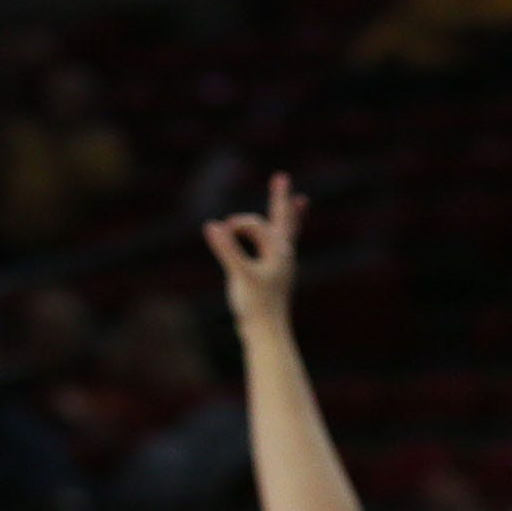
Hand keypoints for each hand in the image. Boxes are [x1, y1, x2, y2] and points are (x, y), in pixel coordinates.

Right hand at [203, 171, 307, 323]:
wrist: (266, 333)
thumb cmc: (256, 305)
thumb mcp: (239, 275)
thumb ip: (226, 249)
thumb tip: (212, 225)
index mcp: (279, 252)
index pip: (257, 225)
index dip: (238, 225)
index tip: (221, 232)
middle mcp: (283, 255)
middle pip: (283, 220)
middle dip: (280, 199)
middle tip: (283, 177)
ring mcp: (280, 265)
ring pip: (284, 233)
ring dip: (287, 215)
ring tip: (299, 201)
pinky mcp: (274, 275)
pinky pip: (278, 248)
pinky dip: (280, 235)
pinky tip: (283, 237)